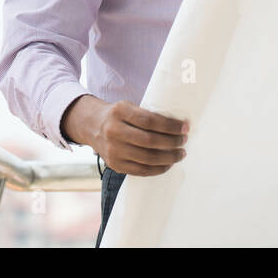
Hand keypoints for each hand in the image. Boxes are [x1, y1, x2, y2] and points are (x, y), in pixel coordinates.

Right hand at [68, 98, 188, 175]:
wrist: (93, 127)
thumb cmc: (119, 116)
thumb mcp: (129, 107)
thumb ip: (147, 115)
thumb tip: (178, 126)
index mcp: (119, 111)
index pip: (149, 121)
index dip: (170, 126)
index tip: (185, 127)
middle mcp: (114, 131)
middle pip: (150, 141)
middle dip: (172, 142)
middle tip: (184, 141)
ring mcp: (113, 150)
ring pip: (147, 158)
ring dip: (169, 157)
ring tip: (180, 153)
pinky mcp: (114, 164)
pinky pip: (141, 171)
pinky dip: (158, 169)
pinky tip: (168, 164)